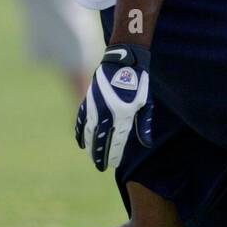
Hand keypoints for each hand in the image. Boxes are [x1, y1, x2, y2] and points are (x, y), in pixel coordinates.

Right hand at [74, 44, 152, 170]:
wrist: (122, 60)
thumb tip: (146, 144)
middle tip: (101, 167)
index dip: (114, 155)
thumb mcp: (145, 103)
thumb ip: (144, 124)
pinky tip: (81, 142)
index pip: (116, 141)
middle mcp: (106, 113)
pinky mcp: (87, 100)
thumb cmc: (138, 82)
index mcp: (123, 115)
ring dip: (90, 147)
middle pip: (100, 140)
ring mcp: (94, 107)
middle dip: (100, 155)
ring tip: (92, 156)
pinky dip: (80, 132)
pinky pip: (80, 120)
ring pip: (89, 133)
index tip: (113, 165)